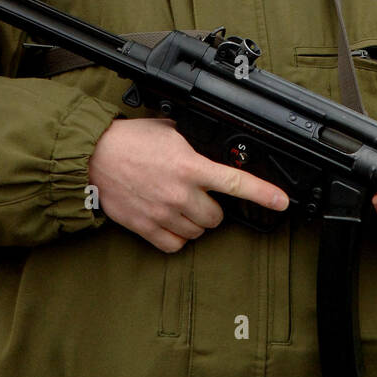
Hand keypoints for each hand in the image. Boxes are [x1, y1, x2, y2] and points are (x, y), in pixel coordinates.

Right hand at [87, 116, 289, 252]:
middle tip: (198, 195)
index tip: (281, 202)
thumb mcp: (170, 131)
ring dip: (194, 222)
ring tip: (179, 205)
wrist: (95, 156)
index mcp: (190, 166)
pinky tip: (170, 221)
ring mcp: (163, 213)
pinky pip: (175, 245)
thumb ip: (194, 144)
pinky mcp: (146, 227)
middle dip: (212, 207)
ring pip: (197, 232)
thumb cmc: (130, 140)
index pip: (234, 182)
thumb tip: (211, 148)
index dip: (263, 193)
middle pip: (216, 217)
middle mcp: (180, 193)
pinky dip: (177, 237)